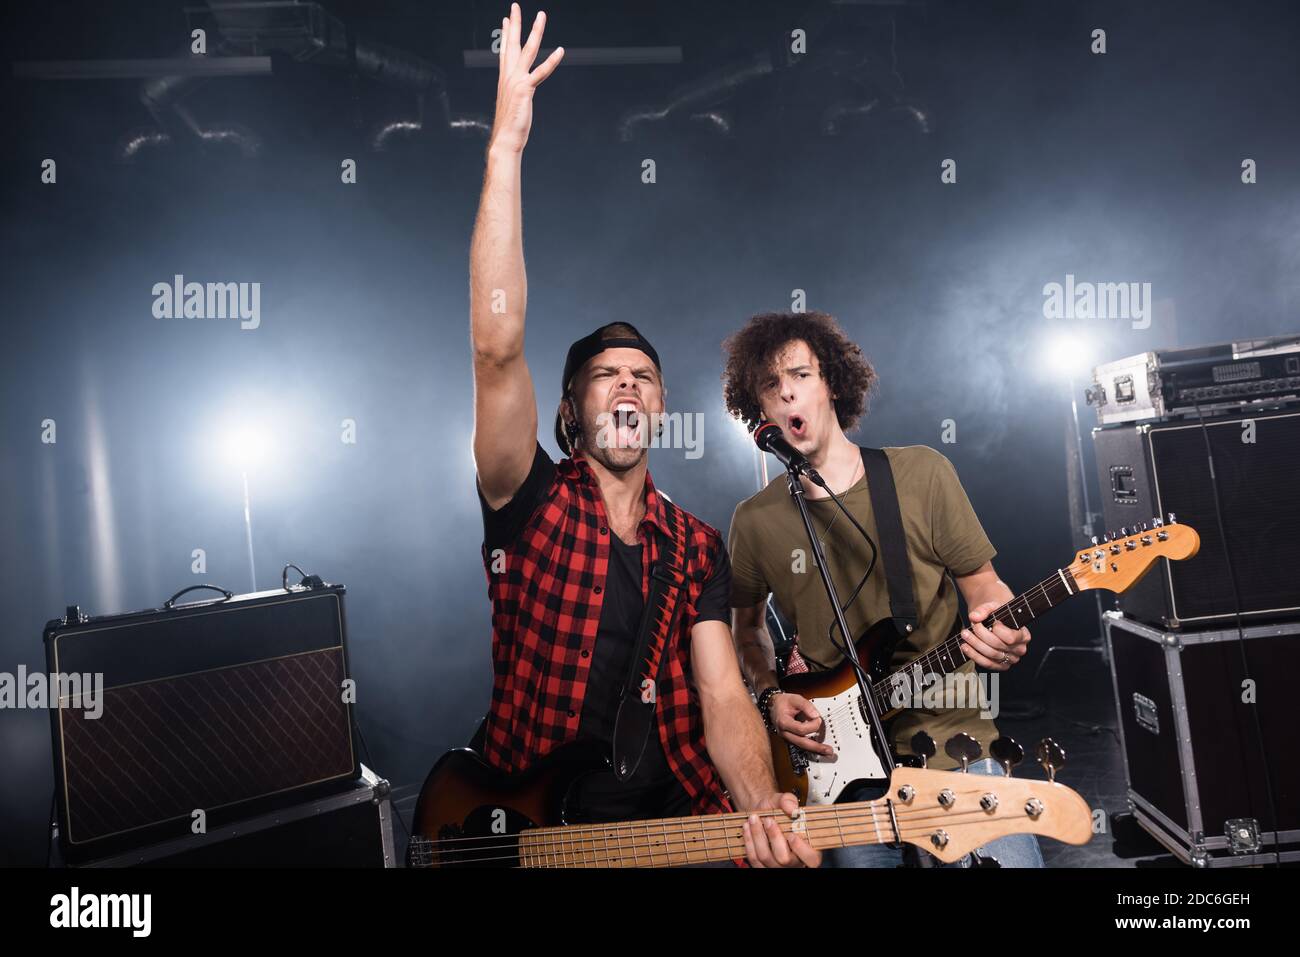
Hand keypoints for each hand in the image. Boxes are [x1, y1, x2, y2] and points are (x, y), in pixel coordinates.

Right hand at [489, 4, 564, 155]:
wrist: (505, 139)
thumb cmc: (510, 127)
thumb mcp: (512, 105)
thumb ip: (515, 95)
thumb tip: (517, 96)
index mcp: (505, 79)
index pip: (505, 51)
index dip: (505, 34)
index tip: (506, 19)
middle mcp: (509, 76)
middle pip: (512, 43)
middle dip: (514, 23)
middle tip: (515, 5)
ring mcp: (516, 81)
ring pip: (528, 50)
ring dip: (535, 31)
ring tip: (541, 16)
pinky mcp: (525, 89)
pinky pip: (541, 72)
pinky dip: (551, 61)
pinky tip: (560, 51)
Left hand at [742, 792, 821, 867]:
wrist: (760, 814)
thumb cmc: (776, 810)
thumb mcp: (782, 800)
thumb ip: (789, 800)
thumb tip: (793, 809)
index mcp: (808, 847)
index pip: (812, 858)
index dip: (802, 849)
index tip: (792, 835)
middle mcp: (794, 861)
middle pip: (784, 859)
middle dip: (774, 837)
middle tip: (768, 820)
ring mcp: (776, 865)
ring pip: (765, 858)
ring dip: (757, 836)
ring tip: (753, 818)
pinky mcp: (762, 865)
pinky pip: (754, 859)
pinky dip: (749, 841)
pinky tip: (748, 827)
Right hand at [769, 691, 834, 756]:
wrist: (773, 706)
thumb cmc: (783, 703)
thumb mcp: (795, 699)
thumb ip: (806, 706)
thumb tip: (816, 715)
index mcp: (784, 722)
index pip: (801, 729)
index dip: (812, 725)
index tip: (818, 718)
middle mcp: (785, 733)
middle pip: (801, 743)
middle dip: (816, 747)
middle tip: (828, 750)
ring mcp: (787, 738)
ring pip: (802, 747)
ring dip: (815, 750)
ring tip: (827, 752)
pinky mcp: (791, 739)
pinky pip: (801, 745)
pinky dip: (811, 748)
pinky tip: (819, 749)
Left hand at [960, 601, 1030, 670]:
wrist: (995, 620)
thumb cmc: (998, 613)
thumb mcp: (993, 606)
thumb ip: (984, 609)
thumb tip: (973, 617)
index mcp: (1024, 636)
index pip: (1011, 637)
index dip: (999, 630)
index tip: (993, 622)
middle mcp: (1019, 650)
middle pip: (998, 645)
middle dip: (982, 634)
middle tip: (972, 625)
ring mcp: (1010, 659)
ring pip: (990, 655)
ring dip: (975, 644)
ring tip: (964, 634)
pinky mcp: (999, 665)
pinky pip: (986, 663)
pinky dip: (974, 655)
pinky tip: (965, 646)